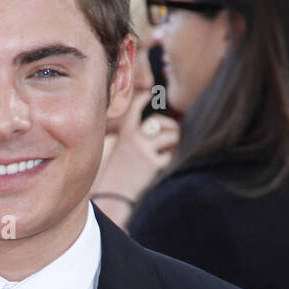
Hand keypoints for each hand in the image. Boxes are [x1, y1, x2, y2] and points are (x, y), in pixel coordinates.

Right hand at [94, 100, 179, 216]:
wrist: (114, 194)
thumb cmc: (118, 174)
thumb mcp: (121, 151)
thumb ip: (136, 139)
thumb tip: (160, 129)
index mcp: (125, 134)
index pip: (135, 110)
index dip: (143, 99)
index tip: (149, 94)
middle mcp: (135, 139)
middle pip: (160, 122)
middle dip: (171, 126)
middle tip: (175, 132)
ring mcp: (145, 150)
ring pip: (171, 137)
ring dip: (175, 142)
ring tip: (171, 150)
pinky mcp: (153, 164)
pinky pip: (169, 156)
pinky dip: (168, 161)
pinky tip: (161, 167)